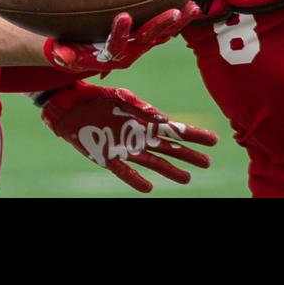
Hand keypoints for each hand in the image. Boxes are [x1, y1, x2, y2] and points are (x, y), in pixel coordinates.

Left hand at [39, 80, 219, 191]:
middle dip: (189, 155)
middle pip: (169, 149)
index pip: (175, 130)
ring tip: (186, 179)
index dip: (194, 135)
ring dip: (170, 171)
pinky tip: (148, 188)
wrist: (69, 104)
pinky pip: (124, 172)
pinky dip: (136, 180)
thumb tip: (163, 118)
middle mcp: (138, 136)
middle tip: (207, 163)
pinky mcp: (107, 157)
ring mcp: (124, 148)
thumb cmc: (97, 97)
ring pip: (152, 162)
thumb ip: (142, 107)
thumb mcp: (121, 96)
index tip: (213, 141)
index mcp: (144, 120)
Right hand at [45, 4, 198, 76]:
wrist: (86, 57)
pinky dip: (179, 19)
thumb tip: (61, 56)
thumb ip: (62, 53)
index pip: (116, 45)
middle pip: (146, 38)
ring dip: (178, 21)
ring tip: (192, 7)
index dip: (119, 33)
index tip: (124, 17)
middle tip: (174, 12)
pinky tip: (192, 5)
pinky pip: (166, 30)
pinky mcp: (148, 39)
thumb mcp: (63, 54)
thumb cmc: (71, 51)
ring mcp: (141, 45)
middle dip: (160, 24)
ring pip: (162, 34)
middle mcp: (130, 52)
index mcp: (110, 56)